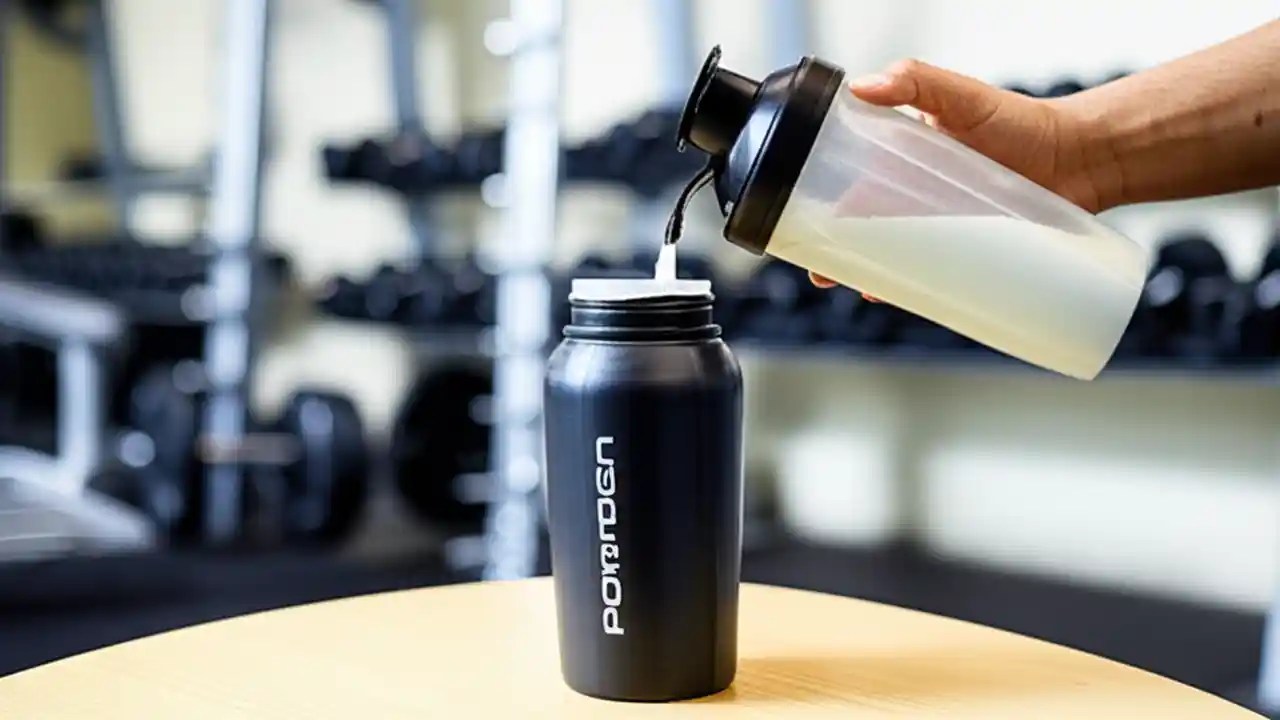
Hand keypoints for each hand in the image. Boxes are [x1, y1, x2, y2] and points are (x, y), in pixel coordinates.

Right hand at [809, 58, 1110, 292]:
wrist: (1084, 158)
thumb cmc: (1025, 122)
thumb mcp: (963, 95)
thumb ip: (914, 81)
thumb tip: (862, 87)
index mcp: (908, 154)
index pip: (853, 179)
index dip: (825, 202)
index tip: (804, 221)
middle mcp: (921, 191)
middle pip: (866, 226)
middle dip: (838, 251)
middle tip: (822, 273)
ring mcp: (946, 223)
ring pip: (897, 255)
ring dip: (872, 275)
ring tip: (859, 289)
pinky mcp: (972, 250)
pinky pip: (935, 274)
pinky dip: (917, 290)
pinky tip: (905, 300)